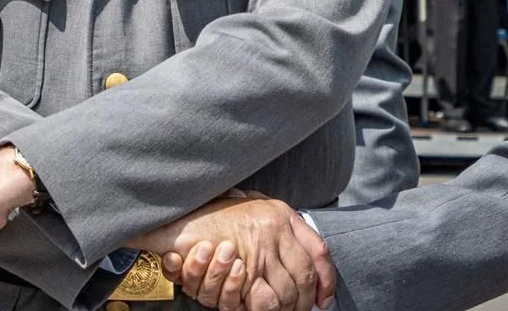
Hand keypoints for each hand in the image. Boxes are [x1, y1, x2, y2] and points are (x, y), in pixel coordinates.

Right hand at [147, 194, 333, 310]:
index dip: (327, 278)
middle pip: (306, 276)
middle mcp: (274, 228)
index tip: (325, 298)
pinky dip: (266, 309)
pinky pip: (266, 298)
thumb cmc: (215, 212)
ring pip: (288, 291)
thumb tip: (310, 250)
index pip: (318, 250)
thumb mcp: (253, 206)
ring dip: (287, 308)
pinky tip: (260, 308)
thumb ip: (278, 223)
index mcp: (281, 213)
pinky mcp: (242, 267)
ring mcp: (259, 247)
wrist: (181, 214)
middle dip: (306, 301)